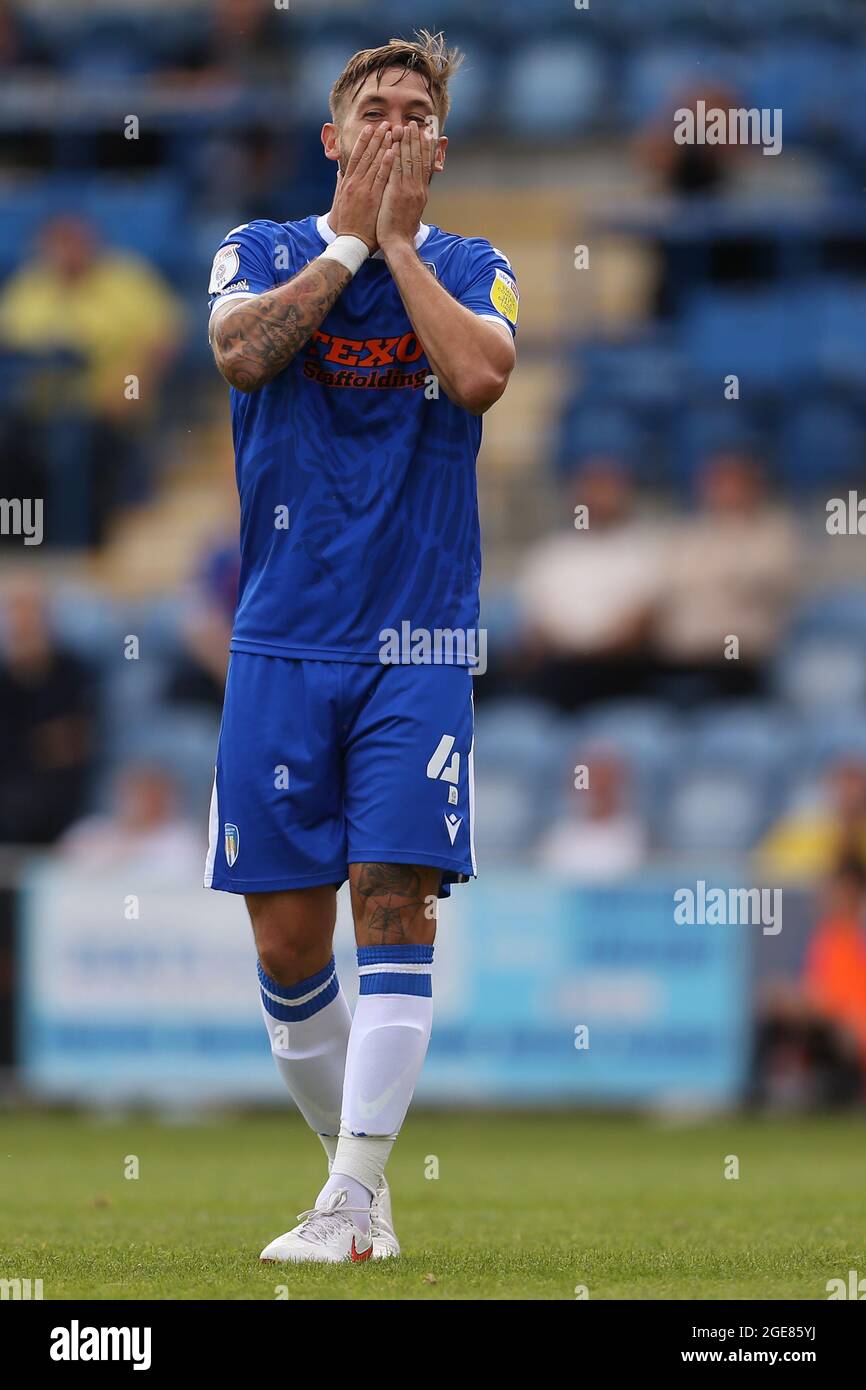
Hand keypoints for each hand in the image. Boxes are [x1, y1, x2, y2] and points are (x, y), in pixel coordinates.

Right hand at [331, 122, 393, 252]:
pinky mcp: (372, 198)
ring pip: (374, 163)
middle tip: (385, 124)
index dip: (364, 141)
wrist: (350, 243)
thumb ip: (341, 186)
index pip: (357, 157)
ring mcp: (364, 190)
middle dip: (376, 138)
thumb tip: (340, 173)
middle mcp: (355, 183)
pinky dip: (387, 164)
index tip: (371, 129)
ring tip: (392, 131)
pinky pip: (381, 178)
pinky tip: (393, 152)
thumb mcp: (340, 202)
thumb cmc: (347, 225)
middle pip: (366, 155)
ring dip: (383, 145)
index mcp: (348, 183)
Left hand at [376, 120, 432, 254]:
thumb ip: (412, 198)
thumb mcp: (411, 213)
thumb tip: (413, 193)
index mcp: (421, 193)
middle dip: (417, 140)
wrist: (398, 244)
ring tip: (405, 126)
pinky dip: (396, 154)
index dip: (425, 149)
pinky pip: (396, 169)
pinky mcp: (397, 193)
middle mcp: (417, 189)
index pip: (425, 166)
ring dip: (407, 142)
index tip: (426, 135)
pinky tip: (394, 142)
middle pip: (419, 159)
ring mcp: (408, 190)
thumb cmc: (401, 232)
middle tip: (415, 124)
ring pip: (409, 161)